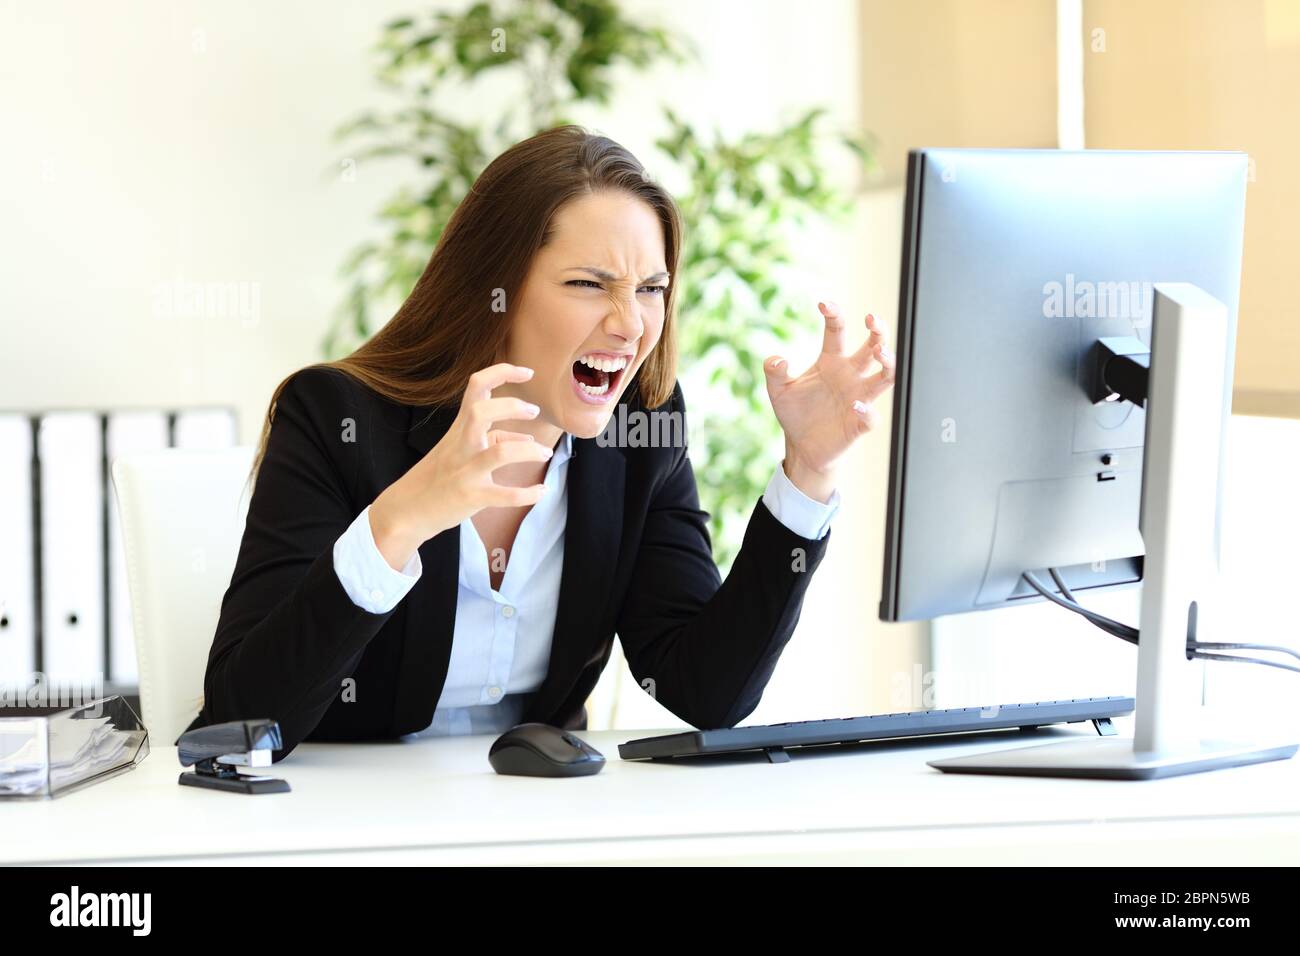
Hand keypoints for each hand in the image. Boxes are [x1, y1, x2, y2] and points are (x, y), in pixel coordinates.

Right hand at [368, 363, 554, 569]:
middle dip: (512, 406)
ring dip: (529, 451)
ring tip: (545, 453)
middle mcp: (461, 445)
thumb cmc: (438, 476)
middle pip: (482, 412)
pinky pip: (505, 495)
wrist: (407, 510)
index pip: (477, 386)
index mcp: (460, 428)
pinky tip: (541, 491)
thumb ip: (495, 440)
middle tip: (533, 411)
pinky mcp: (471, 498)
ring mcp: (466, 471)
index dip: (503, 372)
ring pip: (499, 453)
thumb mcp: (461, 450)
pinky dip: (528, 494)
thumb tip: (528, 440)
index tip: (527, 371)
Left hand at [763, 301, 895, 501]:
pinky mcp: (859, 423)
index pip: (837, 331)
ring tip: (881, 352)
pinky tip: (855, 406)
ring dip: (888, 363)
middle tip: (872, 319)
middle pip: (873, 347)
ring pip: (886, 377)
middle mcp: (851, 376)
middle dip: (878, 332)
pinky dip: (866, 410)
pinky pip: (871, 415)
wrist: (802, 447)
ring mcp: (859, 398)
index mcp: (831, 361)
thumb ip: (774, 372)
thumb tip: (777, 359)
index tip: (823, 304)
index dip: (834, 314)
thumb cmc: (795, 413)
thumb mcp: (778, 391)